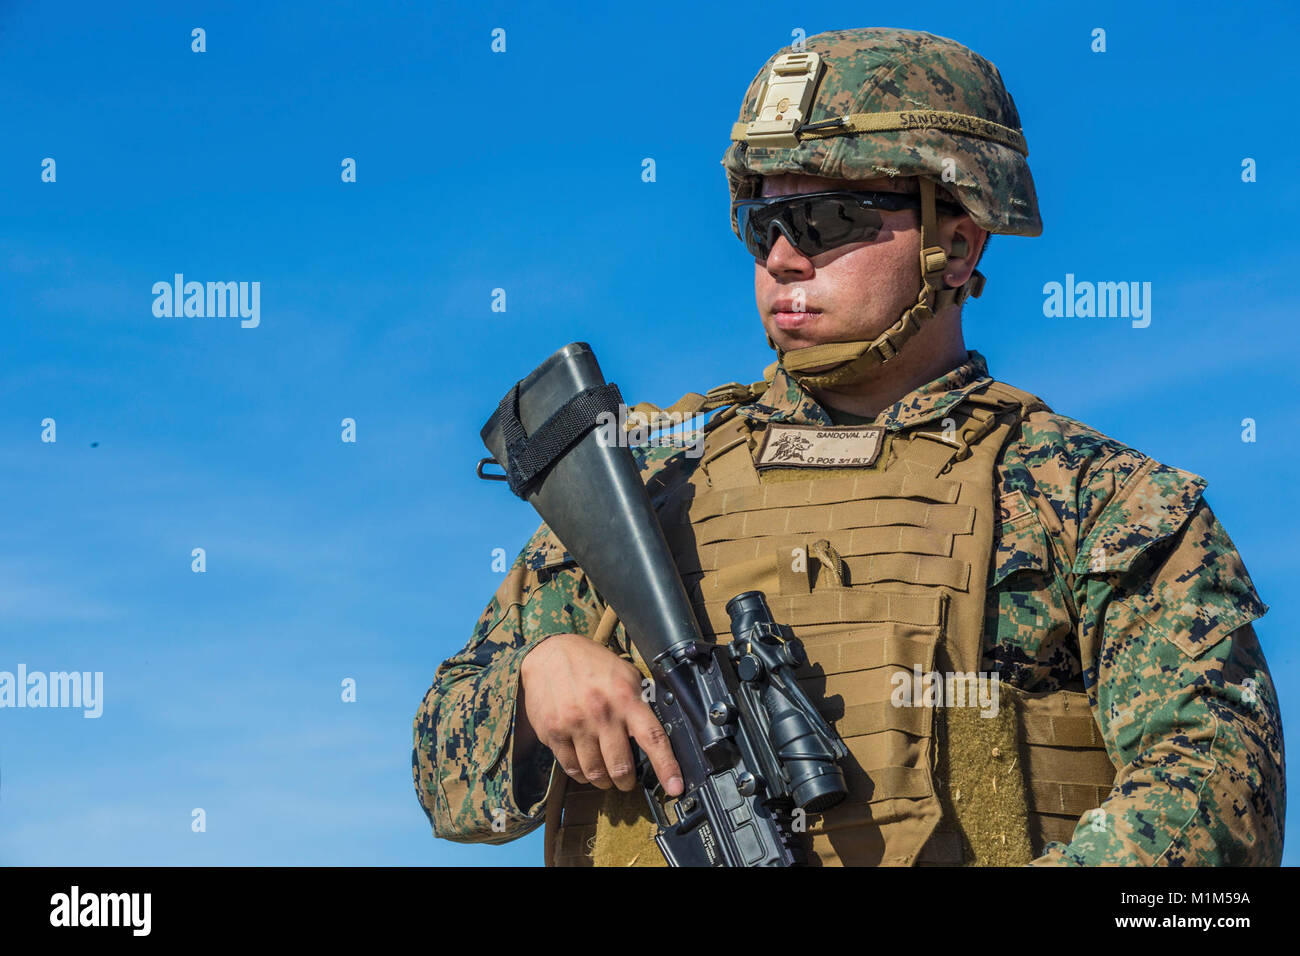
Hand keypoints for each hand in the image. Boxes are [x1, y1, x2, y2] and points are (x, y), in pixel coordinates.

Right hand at [518, 633, 683, 796]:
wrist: (550, 652)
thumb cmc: (592, 664)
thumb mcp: (625, 674)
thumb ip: (639, 702)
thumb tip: (656, 731)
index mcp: (625, 698)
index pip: (652, 738)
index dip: (666, 766)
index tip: (675, 788)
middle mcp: (601, 713)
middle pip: (620, 766)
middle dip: (626, 781)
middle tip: (627, 780)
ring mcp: (574, 724)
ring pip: (594, 773)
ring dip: (603, 780)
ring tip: (605, 776)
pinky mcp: (552, 732)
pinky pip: (570, 767)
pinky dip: (580, 773)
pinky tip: (584, 767)